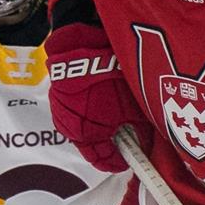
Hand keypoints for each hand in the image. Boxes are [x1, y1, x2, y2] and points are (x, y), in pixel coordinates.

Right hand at [45, 20, 140, 173]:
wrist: (85, 42)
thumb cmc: (109, 76)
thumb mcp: (133, 109)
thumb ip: (140, 133)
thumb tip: (145, 145)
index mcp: (86, 136)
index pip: (104, 162)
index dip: (122, 160)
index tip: (134, 156)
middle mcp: (69, 128)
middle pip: (94, 147)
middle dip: (112, 143)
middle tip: (131, 134)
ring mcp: (61, 112)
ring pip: (85, 130)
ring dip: (101, 127)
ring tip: (119, 114)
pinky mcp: (58, 96)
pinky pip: (77, 113)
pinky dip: (91, 112)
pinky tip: (105, 99)